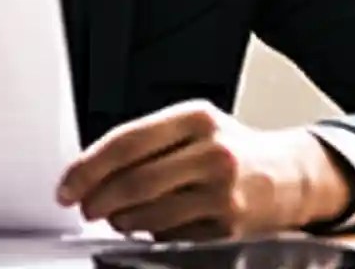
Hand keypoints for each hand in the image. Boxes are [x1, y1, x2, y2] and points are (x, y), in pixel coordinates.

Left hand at [55, 100, 350, 240]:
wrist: (288, 177)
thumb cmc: (229, 149)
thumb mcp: (193, 128)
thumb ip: (146, 143)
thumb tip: (89, 172)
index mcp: (196, 118)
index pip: (126, 142)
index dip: (88, 167)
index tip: (66, 185)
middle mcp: (212, 152)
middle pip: (134, 182)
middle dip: (97, 199)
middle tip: (83, 206)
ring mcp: (223, 192)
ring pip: (149, 214)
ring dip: (120, 221)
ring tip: (114, 216)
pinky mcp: (229, 227)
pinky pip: (170, 235)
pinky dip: (150, 234)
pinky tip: (148, 225)